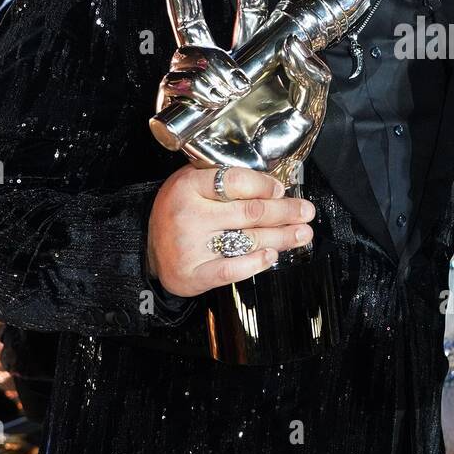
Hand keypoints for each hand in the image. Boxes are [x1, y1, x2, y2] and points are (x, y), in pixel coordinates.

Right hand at [147, 164, 315, 297]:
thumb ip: (225, 180)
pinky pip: (232, 269)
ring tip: (300, 233)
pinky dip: (256, 263)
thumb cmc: (179, 211)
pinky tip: (272, 255)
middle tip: (306, 212)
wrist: (148, 248)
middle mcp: (188, 215)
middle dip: (285, 212)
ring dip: (282, 237)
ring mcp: (191, 246)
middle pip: (250, 212)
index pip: (236, 181)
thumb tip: (274, 185)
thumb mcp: (193, 183)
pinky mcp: (193, 274)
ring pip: (248, 240)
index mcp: (188, 186)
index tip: (281, 189)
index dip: (264, 185)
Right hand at [152, 0, 331, 174]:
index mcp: (256, 54)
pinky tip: (216, 99)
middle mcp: (223, 62)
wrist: (266, 177)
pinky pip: (176, 84)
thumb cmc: (287, 139)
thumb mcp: (310, 106)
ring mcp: (199, 83)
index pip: (250, 7)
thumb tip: (297, 42)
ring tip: (234, 85)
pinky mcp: (180, 108)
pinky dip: (197, 89)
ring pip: (187, 49)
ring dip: (211, 63)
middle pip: (194, 14)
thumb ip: (311, 75)